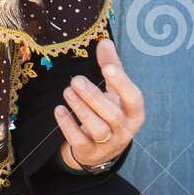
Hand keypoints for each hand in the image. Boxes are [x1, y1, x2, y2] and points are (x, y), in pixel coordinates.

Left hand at [53, 37, 144, 169]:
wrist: (103, 149)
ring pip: (98, 128)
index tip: (108, 68)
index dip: (122, 83)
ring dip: (81, 109)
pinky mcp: (90, 153)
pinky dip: (68, 125)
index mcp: (135, 112)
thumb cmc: (111, 113)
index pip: (133, 98)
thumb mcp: (115, 92)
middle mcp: (125, 130)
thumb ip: (112, 67)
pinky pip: (79, 141)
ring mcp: (109, 144)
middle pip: (112, 114)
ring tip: (67, 91)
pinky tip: (59, 110)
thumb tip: (104, 41)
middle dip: (93, 96)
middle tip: (76, 80)